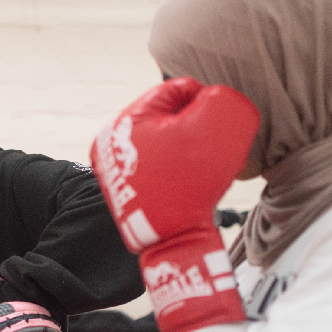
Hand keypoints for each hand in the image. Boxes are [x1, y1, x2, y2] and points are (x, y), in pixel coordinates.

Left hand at [90, 77, 259, 331]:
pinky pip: (162, 166)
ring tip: (202, 166)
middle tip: (211, 146)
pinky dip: (180, 168)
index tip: (218, 125)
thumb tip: (214, 97)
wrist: (176, 241)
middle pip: (170, 117)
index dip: (206, 103)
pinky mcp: (129, 189)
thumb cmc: (190, 185)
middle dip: (196, 127)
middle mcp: (112, 144)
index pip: (176, 90)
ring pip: (167, 141)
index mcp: (124, 121)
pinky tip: (191, 181)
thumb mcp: (212, 129)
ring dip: (189, 148)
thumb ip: (219, 99)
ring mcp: (118, 169)